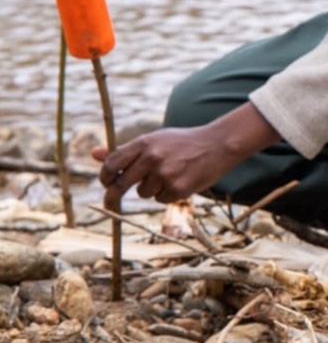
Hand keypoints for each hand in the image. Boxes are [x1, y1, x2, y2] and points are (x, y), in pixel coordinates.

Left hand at [95, 103, 276, 206]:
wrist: (217, 145)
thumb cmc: (182, 142)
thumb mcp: (154, 140)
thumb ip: (125, 150)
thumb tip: (94, 153)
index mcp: (144, 143)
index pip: (111, 163)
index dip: (104, 176)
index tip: (106, 183)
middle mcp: (151, 158)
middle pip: (120, 184)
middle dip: (112, 196)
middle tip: (110, 202)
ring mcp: (165, 174)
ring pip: (143, 193)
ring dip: (151, 189)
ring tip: (168, 175)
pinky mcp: (178, 188)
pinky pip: (161, 199)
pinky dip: (167, 194)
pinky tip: (180, 180)